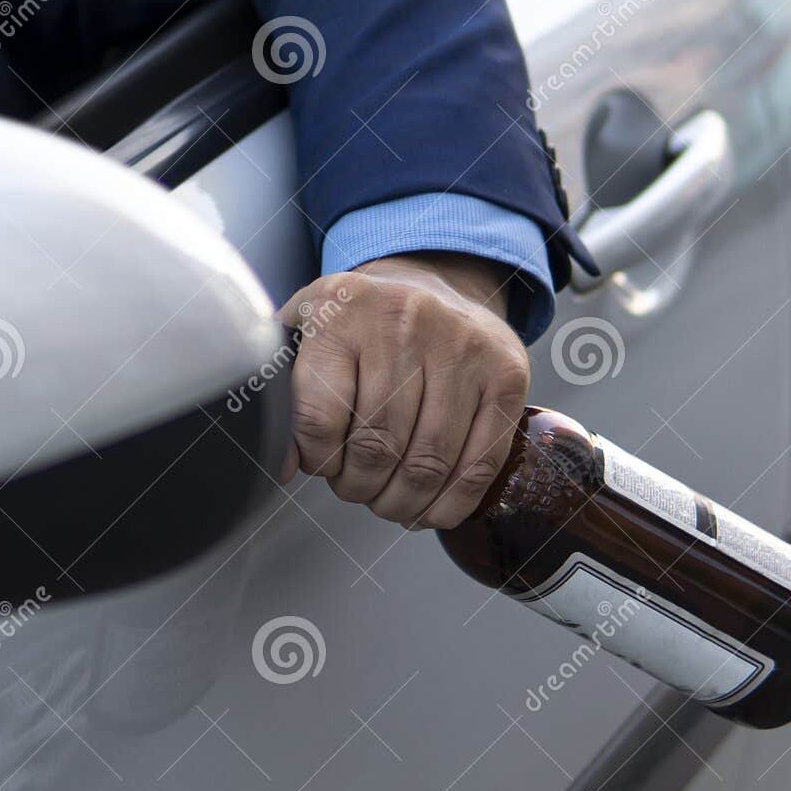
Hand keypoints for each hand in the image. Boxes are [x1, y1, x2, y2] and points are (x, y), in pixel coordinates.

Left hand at [279, 252, 529, 528]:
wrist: (436, 282)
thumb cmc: (363, 321)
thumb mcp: (308, 332)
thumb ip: (287, 395)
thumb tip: (283, 468)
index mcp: (344, 311)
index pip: (319, 417)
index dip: (318, 461)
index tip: (323, 466)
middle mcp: (406, 322)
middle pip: (376, 445)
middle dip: (361, 487)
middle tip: (358, 490)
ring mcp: (463, 348)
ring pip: (428, 463)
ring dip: (404, 502)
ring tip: (391, 503)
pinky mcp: (507, 375)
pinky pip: (480, 463)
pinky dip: (452, 502)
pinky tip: (432, 508)